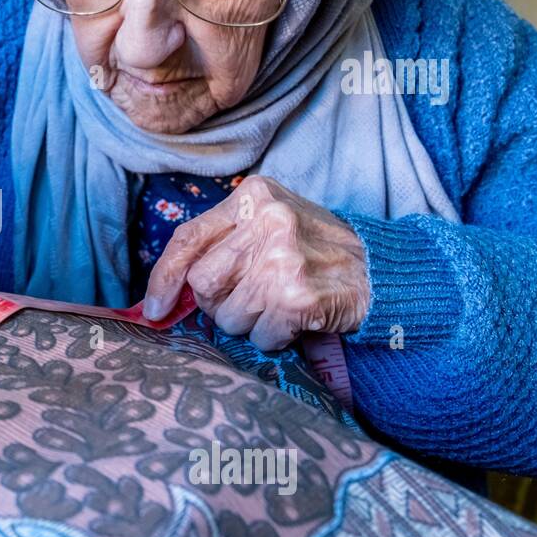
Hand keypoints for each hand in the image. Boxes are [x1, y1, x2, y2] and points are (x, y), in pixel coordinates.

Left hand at [142, 175, 369, 350]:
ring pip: (228, 316)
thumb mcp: (271, 224)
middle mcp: (268, 222)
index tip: (155, 307)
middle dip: (217, 304)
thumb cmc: (316, 250)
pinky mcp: (298, 297)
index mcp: (254, 198)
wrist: (381, 271)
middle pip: (203, 283)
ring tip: (278, 306)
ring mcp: (284, 259)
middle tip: (248, 301)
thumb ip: (224, 243)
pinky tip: (295, 321)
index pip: (188, 238)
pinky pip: (260, 336)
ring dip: (250, 323)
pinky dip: (274, 338)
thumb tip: (168, 291)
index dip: (164, 278)